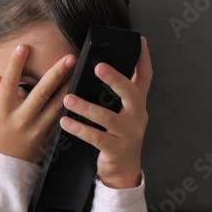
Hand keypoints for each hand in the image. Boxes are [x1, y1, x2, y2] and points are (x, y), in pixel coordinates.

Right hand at [0, 43, 75, 163]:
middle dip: (55, 73)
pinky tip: (77, 96)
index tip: (23, 47)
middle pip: (40, 92)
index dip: (16, 64)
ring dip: (68, 88)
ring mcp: (34, 130)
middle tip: (68, 58)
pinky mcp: (45, 139)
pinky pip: (58, 120)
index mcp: (1, 112)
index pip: (9, 83)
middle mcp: (20, 119)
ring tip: (78, 73)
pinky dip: (67, 107)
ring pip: (55, 106)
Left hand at [59, 36, 152, 188]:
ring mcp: (129, 134)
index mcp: (137, 104)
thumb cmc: (116, 136)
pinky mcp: (116, 149)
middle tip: (99, 66)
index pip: (145, 77)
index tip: (140, 40)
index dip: (144, 59)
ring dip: (86, 107)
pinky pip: (96, 137)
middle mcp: (137, 116)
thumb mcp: (121, 114)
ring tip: (68, 98)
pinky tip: (65, 121)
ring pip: (108, 117)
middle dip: (115, 79)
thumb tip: (99, 69)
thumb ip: (114, 96)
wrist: (123, 171)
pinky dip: (79, 128)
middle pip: (131, 93)